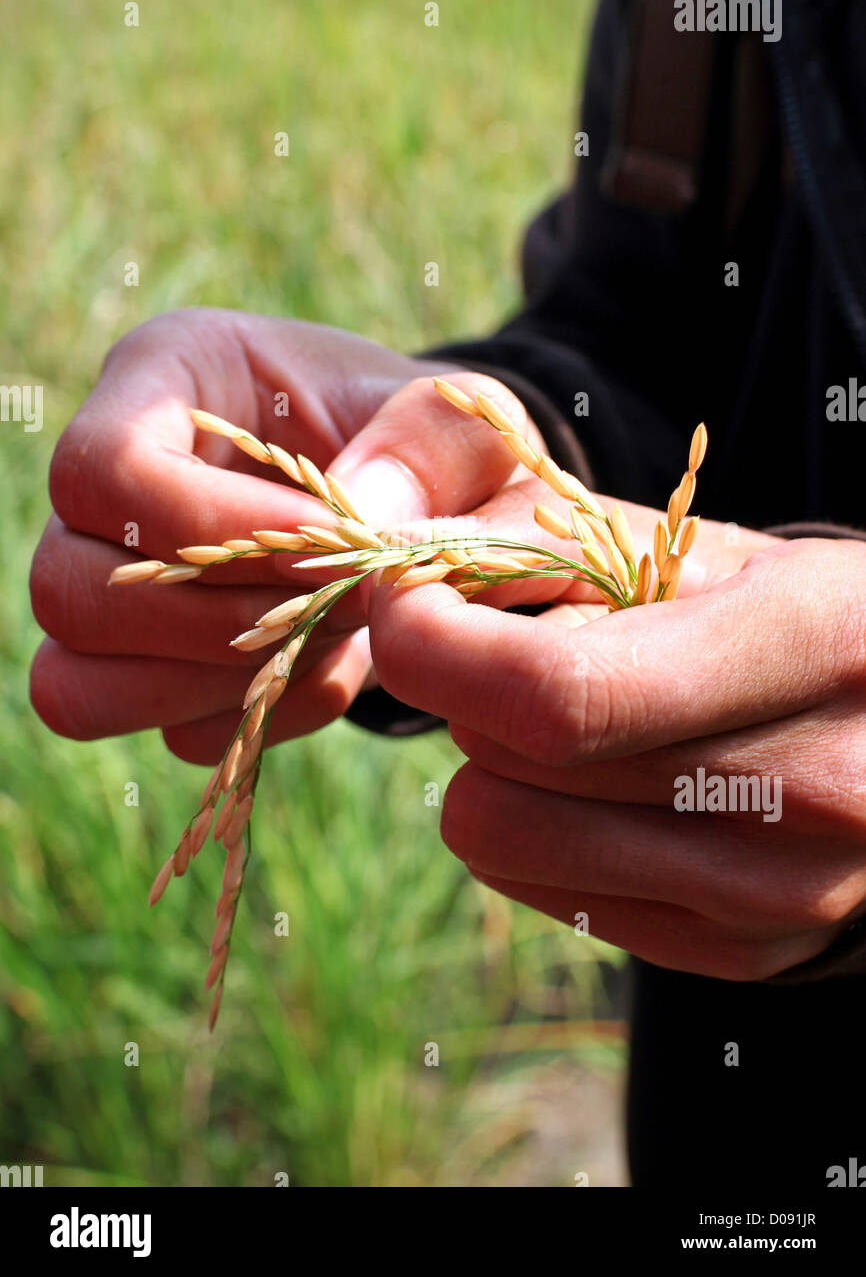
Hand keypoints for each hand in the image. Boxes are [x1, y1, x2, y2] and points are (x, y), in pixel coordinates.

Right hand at [30, 308, 470, 761]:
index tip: (330, 543)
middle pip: (70, 589)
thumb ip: (433, 446)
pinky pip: (165, 736)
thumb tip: (358, 530)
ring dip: (221, 681)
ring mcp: (113, 587)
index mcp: (165, 375)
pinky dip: (256, 719)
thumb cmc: (439, 447)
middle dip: (220, 619)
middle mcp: (108, 486)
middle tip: (345, 601)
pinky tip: (327, 667)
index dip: (211, 527)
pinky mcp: (150, 669)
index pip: (107, 469)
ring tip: (332, 635)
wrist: (440, 509)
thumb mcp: (467, 419)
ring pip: (80, 683)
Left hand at [367, 534, 865, 980]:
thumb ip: (545, 539)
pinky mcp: (740, 952)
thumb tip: (381, 561)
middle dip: (473, 694)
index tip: (399, 604)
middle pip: (514, 766)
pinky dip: (544, 825)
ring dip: (500, 766)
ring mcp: (775, 892)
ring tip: (577, 721)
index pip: (559, 695)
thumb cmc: (797, 615)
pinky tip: (614, 784)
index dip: (440, 651)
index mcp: (809, 648)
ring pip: (504, 840)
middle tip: (520, 652)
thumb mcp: (702, 543)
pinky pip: (547, 890)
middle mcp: (807, 790)